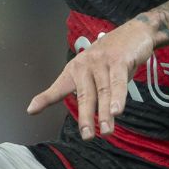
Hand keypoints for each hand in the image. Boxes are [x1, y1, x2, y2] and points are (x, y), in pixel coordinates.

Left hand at [27, 17, 155, 138]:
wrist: (135, 32)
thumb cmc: (113, 57)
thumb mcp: (96, 72)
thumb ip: (89, 91)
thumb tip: (86, 114)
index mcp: (76, 69)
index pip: (59, 86)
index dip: (45, 98)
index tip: (32, 110)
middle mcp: (86, 64)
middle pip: (84, 95)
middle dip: (86, 117)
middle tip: (87, 136)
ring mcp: (102, 62)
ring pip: (103, 91)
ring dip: (105, 113)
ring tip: (106, 131)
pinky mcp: (120, 60)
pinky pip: (118, 82)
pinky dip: (118, 97)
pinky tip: (117, 111)